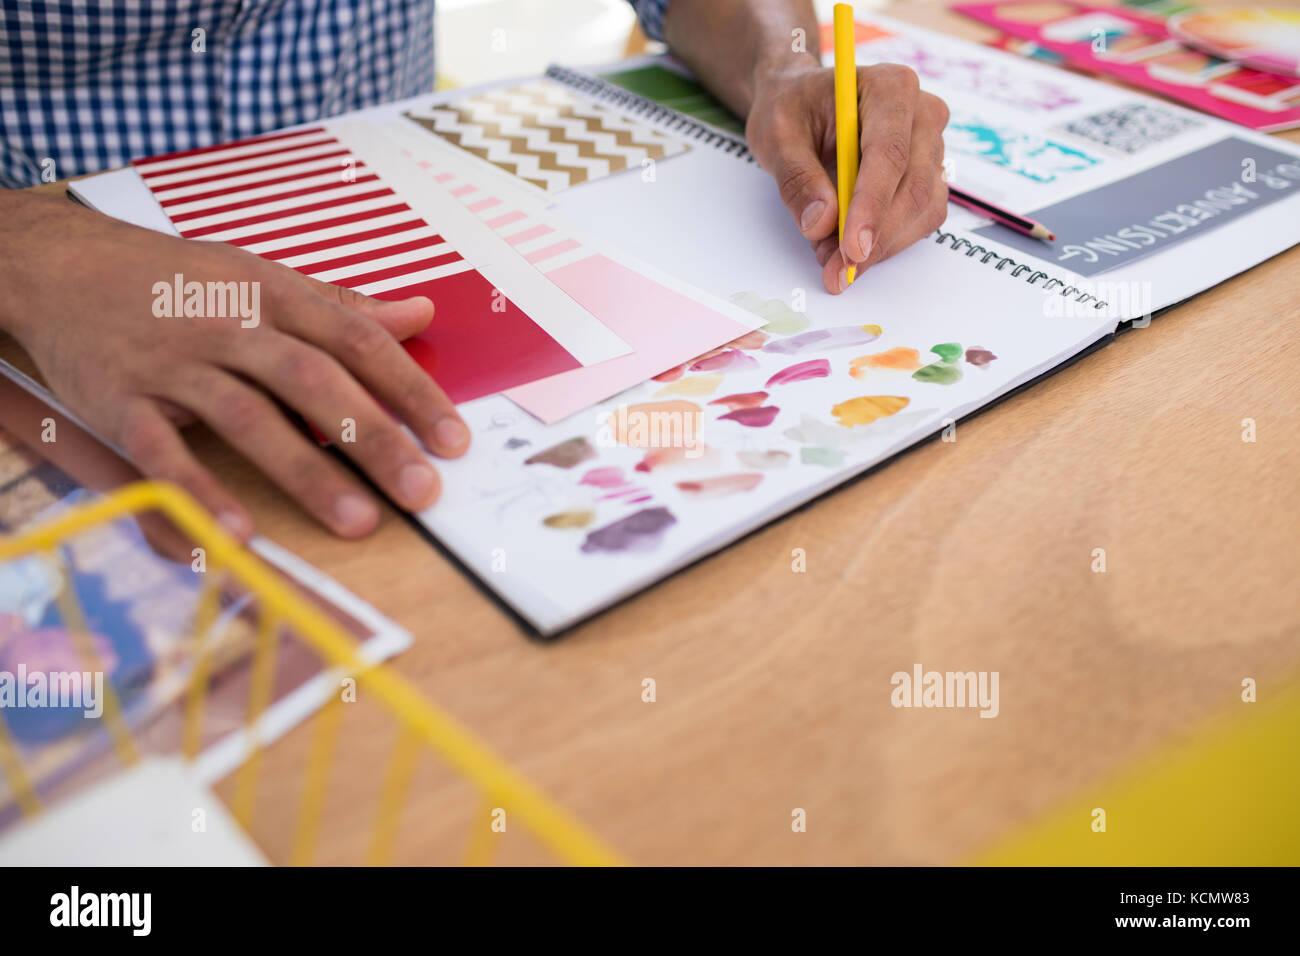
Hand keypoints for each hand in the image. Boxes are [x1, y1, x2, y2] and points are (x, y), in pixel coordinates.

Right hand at [0, 194, 469, 539]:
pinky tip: (240, 537)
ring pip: (248, 418)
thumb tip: (420, 315)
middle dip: (374, 438)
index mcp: (272, 292)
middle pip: (313, 381)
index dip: (410, 390)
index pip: (356, 341)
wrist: (57, 264)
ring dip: (306, 474)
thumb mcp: (261, 275)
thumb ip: (341, 305)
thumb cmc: (176, 278)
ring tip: (359, 522)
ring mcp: (172, 362)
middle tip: (424, 491)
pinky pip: (162, 455)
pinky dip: (200, 496)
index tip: (453, 440)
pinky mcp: (119, 401)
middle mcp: (229, 323)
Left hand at [746, 60, 949, 293]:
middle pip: (913, 188)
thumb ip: (797, 179)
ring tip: (831, 258)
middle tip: (835, 271)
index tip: (852, 249)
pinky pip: (919, 219)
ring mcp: (931, 146)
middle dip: (875, 238)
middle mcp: (923, 113)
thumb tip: (821, 224)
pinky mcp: (928, 176)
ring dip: (881, 245)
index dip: (872, 206)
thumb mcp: (776, 136)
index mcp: (889, 87)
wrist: (802, 102)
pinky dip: (886, 242)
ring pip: (922, 210)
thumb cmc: (792, 108)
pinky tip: (849, 248)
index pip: (890, 154)